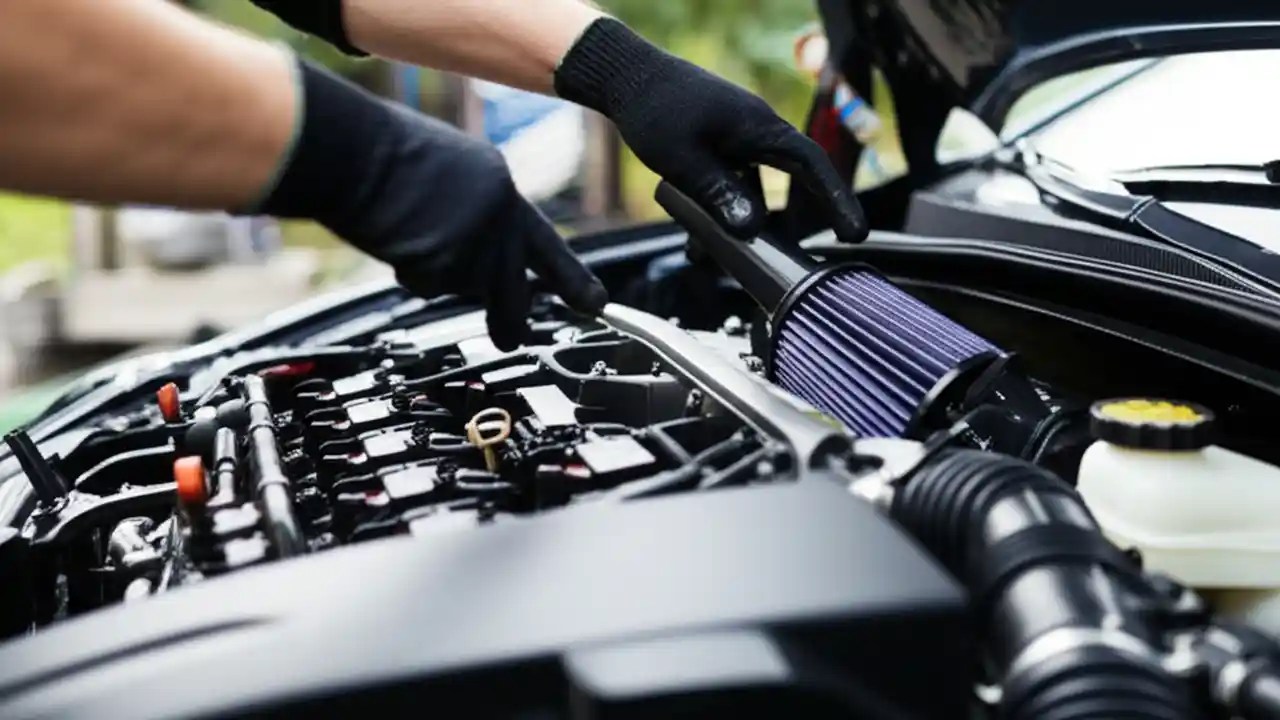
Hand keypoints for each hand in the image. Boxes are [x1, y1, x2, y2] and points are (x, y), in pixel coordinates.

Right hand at [258, 64, 606, 350]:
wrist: (350, 148)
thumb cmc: (378, 153)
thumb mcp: (442, 171)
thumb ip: (467, 207)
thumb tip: (470, 239)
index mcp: (499, 184)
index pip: (543, 241)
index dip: (568, 276)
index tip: (592, 302)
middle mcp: (500, 215)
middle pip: (516, 286)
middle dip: (513, 319)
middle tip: (511, 337)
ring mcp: (477, 241)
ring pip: (468, 289)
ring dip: (441, 279)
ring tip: (410, 243)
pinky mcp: (450, 262)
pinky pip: (428, 286)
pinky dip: (408, 271)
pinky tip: (394, 237)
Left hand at [556, 19, 866, 242]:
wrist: (625, 75)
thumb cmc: (654, 108)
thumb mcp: (683, 159)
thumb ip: (718, 194)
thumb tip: (751, 229)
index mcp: (759, 128)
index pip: (812, 165)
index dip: (838, 199)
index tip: (853, 231)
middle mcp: (757, 130)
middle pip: (792, 180)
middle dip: (796, 220)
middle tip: (802, 256)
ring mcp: (738, 137)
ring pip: (752, 188)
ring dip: (742, 222)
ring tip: (719, 257)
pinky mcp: (719, 144)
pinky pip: (730, 183)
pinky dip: (720, 210)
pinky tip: (697, 241)